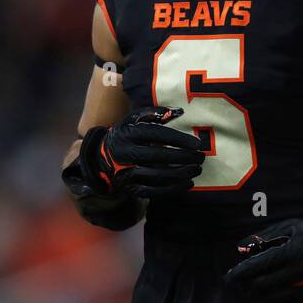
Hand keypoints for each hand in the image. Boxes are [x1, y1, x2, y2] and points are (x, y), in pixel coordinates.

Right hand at [75, 106, 206, 198]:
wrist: (102, 156)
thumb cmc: (128, 133)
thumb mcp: (136, 118)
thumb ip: (157, 113)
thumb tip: (180, 111)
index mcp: (129, 133)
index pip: (157, 134)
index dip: (178, 139)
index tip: (197, 144)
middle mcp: (126, 152)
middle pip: (157, 156)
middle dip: (183, 158)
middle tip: (201, 158)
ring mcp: (126, 172)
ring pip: (156, 176)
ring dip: (180, 174)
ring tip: (197, 169)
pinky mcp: (130, 188)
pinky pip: (153, 191)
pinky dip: (173, 189)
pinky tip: (187, 183)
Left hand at [224, 218, 302, 302]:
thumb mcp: (291, 227)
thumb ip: (266, 236)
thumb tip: (242, 248)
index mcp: (290, 253)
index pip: (257, 266)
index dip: (240, 273)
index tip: (229, 277)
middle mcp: (294, 273)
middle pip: (260, 285)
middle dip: (245, 285)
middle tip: (239, 284)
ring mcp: (301, 288)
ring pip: (268, 299)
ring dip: (255, 297)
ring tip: (249, 292)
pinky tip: (265, 299)